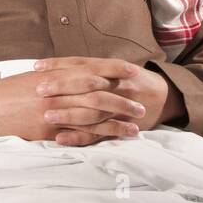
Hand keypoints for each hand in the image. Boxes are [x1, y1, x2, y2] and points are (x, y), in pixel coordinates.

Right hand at [0, 61, 146, 143]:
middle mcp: (60, 91)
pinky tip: (115, 138)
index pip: (92, 68)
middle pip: (99, 92)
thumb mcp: (36, 76)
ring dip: (118, 119)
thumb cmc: (11, 91)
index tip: (132, 69)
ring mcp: (57, 111)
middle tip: (141, 104)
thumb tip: (78, 72)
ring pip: (95, 115)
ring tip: (136, 124)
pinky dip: (101, 135)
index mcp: (57, 74)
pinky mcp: (52, 130)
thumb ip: (58, 74)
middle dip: (122, 98)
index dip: (114, 68)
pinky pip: (81, 133)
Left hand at [32, 56, 181, 145]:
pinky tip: (61, 139)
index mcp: (111, 69)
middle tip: (38, 90)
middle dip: (62, 86)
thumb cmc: (133, 81)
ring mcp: (119, 106)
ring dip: (68, 113)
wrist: (165, 96)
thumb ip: (91, 69)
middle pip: (86, 83)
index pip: (81, 63)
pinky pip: (99, 133)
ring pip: (92, 109)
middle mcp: (115, 84)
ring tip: (46, 116)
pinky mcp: (121, 125)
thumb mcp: (114, 69)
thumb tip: (58, 68)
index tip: (37, 67)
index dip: (59, 64)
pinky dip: (80, 137)